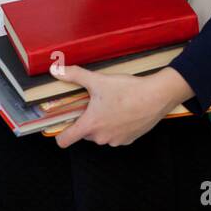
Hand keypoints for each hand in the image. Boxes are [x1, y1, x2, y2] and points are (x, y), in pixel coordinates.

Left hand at [51, 62, 183, 148]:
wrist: (156, 97)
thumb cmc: (127, 90)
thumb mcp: (98, 80)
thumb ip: (74, 75)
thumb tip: (54, 69)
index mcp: (90, 125)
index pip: (65, 140)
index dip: (61, 134)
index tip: (64, 125)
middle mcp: (101, 137)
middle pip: (85, 134)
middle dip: (87, 121)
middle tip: (95, 104)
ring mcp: (116, 141)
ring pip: (101, 135)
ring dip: (103, 124)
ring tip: (112, 106)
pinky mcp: (129, 140)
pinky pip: (116, 136)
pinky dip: (117, 127)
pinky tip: (124, 113)